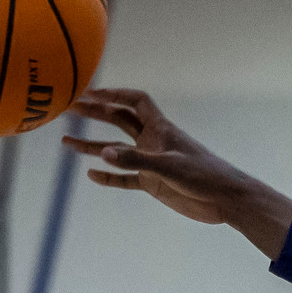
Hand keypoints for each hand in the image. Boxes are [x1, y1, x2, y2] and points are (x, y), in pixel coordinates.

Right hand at [65, 88, 291, 254]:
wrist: (225, 200)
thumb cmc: (204, 176)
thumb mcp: (169, 166)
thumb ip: (136, 160)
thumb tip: (104, 154)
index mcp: (160, 129)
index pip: (136, 101)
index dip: (115, 93)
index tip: (90, 92)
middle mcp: (153, 142)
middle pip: (119, 121)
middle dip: (95, 113)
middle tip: (69, 109)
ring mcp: (151, 163)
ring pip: (116, 151)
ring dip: (93, 146)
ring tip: (66, 142)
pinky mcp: (153, 183)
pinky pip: (125, 178)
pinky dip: (109, 176)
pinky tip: (91, 174)